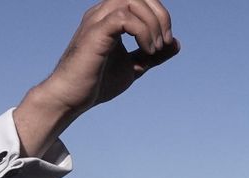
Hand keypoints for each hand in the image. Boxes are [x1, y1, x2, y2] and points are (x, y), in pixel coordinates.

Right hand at [17, 0, 178, 153]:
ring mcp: (97, 20)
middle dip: (160, 16)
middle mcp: (103, 13)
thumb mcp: (133, 66)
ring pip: (131, 0)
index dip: (161, 16)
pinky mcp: (95, 33)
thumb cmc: (98, 82)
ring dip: (152, 24)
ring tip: (153, 49)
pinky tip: (146, 50)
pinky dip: (142, 32)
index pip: (142, 0)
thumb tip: (175, 43)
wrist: (72, 97)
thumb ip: (152, 54)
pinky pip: (124, 18)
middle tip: (162, 44)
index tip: (165, 43)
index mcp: (111, 17)